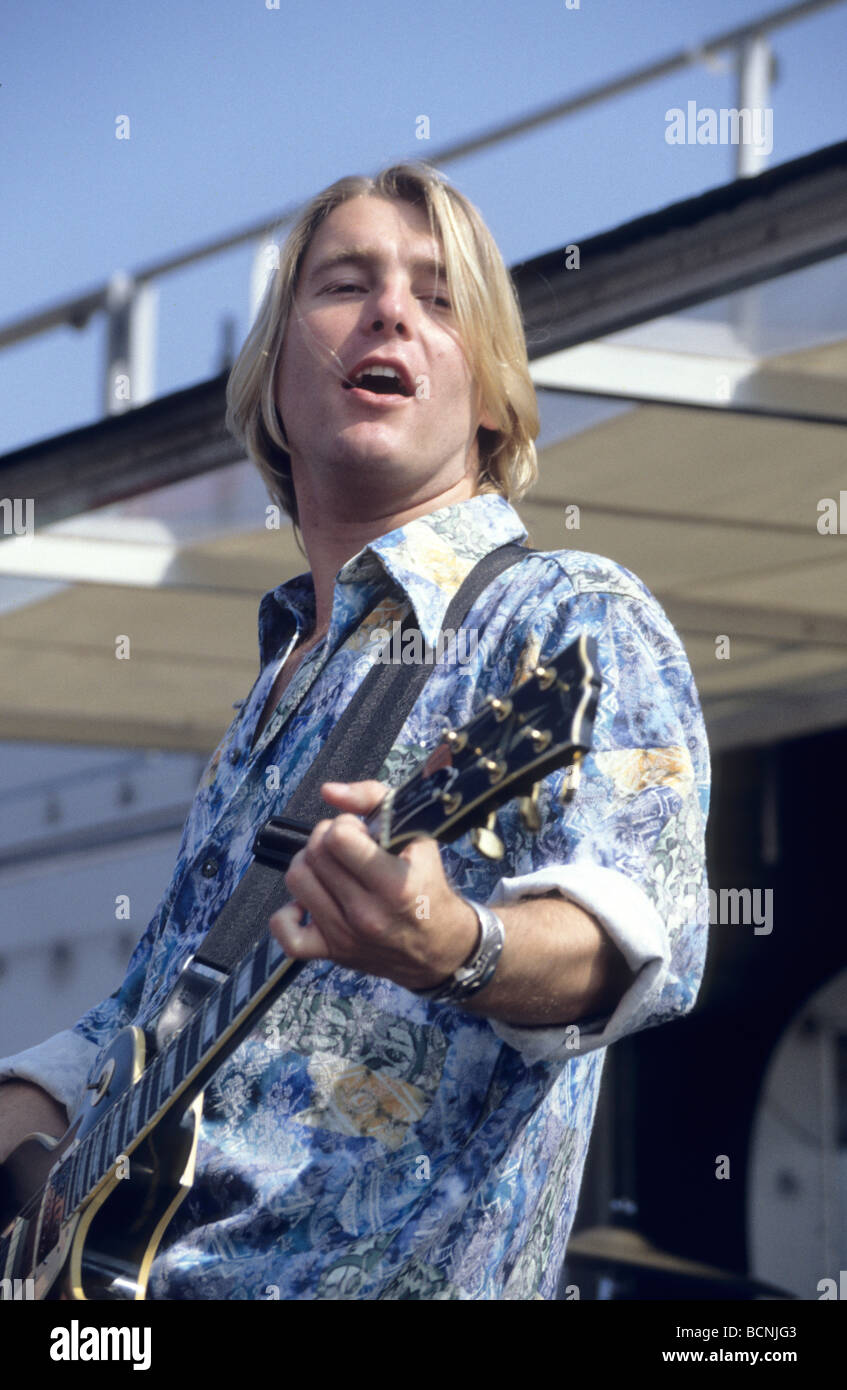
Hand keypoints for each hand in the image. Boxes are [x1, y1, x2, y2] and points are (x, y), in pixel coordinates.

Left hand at [268, 780, 478, 991]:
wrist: (439, 946)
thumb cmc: (427, 887)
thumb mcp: (418, 836)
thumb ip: (373, 800)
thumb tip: (329, 791)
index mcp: (394, 885)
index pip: (338, 838)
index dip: (345, 825)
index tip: (361, 834)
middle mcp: (367, 913)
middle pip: (314, 854)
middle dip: (327, 839)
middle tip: (347, 847)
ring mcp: (346, 936)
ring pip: (297, 879)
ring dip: (309, 865)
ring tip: (331, 868)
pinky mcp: (331, 952)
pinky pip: (285, 932)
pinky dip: (288, 913)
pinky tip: (310, 902)